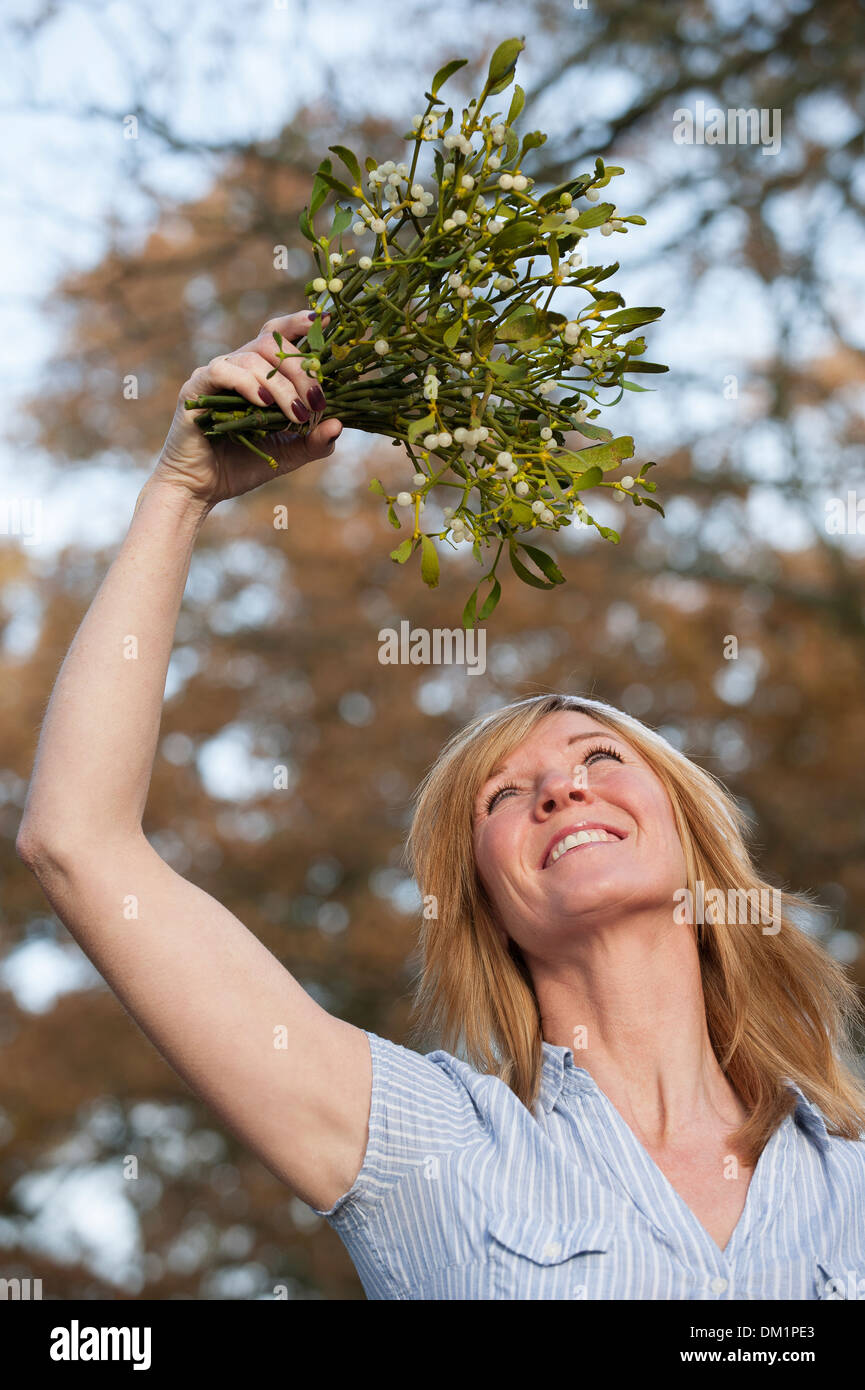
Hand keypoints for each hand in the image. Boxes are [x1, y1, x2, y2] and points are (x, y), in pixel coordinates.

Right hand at [153, 310, 341, 506]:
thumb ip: (314, 441)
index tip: (327, 321)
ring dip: (281, 386)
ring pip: (253, 359)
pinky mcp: (196, 388)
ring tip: (295, 414)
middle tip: (317, 400)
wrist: (202, 489)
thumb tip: (338, 424)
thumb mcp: (289, 454)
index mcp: (260, 373)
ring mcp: (216, 374)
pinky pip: (223, 371)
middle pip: (272, 343)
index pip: (280, 335)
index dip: (300, 323)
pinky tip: (263, 403)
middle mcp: (238, 366)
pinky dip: (247, 384)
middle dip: (301, 370)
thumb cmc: (244, 465)